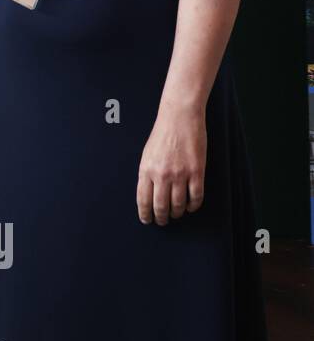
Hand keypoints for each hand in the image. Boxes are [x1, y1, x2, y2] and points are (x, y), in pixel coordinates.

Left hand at [136, 105, 206, 224]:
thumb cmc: (162, 135)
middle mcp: (161, 175)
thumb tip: (148, 194)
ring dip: (177, 213)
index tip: (147, 220)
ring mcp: (180, 174)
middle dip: (161, 217)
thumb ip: (147, 174)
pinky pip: (196, 196)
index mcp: (146, 170)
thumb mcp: (147, 155)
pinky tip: (190, 207)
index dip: (145, 213)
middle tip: (162, 222)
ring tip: (176, 215)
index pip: (143, 200)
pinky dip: (193, 205)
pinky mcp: (197, 172)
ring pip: (178, 204)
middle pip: (160, 206)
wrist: (179, 118)